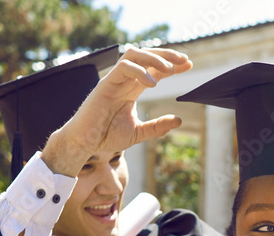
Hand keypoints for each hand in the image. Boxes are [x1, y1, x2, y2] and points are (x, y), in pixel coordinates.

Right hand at [43, 47, 192, 176]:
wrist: (85, 143)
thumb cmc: (106, 136)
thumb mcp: (138, 133)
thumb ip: (157, 126)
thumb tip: (178, 120)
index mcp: (132, 88)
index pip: (154, 69)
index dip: (172, 65)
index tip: (189, 65)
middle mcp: (125, 80)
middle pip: (146, 56)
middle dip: (167, 55)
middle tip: (184, 60)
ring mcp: (115, 80)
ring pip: (134, 55)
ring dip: (153, 58)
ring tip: (169, 69)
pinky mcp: (105, 83)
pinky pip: (123, 67)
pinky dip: (139, 71)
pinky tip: (151, 83)